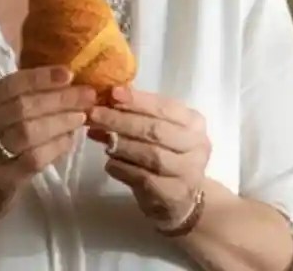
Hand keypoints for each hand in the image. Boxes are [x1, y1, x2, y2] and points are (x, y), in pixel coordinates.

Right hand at [0, 66, 96, 223]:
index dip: (41, 77)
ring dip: (60, 121)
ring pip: (29, 130)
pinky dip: (57, 146)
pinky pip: (35, 158)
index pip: (9, 85)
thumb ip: (16, 106)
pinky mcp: (2, 180)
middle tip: (86, 95)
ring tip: (81, 116)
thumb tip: (63, 85)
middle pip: (21, 106)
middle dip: (59, 98)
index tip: (68, 73)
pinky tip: (70, 140)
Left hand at [88, 87, 210, 229]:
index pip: (165, 107)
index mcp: (194, 123)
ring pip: (151, 154)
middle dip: (122, 120)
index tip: (112, 93)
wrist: (184, 199)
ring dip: (121, 144)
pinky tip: (109, 163)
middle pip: (156, 130)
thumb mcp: (159, 131)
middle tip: (95, 114)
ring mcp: (189, 171)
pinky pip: (144, 178)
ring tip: (100, 137)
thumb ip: (137, 116)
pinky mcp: (174, 194)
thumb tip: (105, 101)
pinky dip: (123, 168)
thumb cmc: (167, 156)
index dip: (138, 100)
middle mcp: (197, 145)